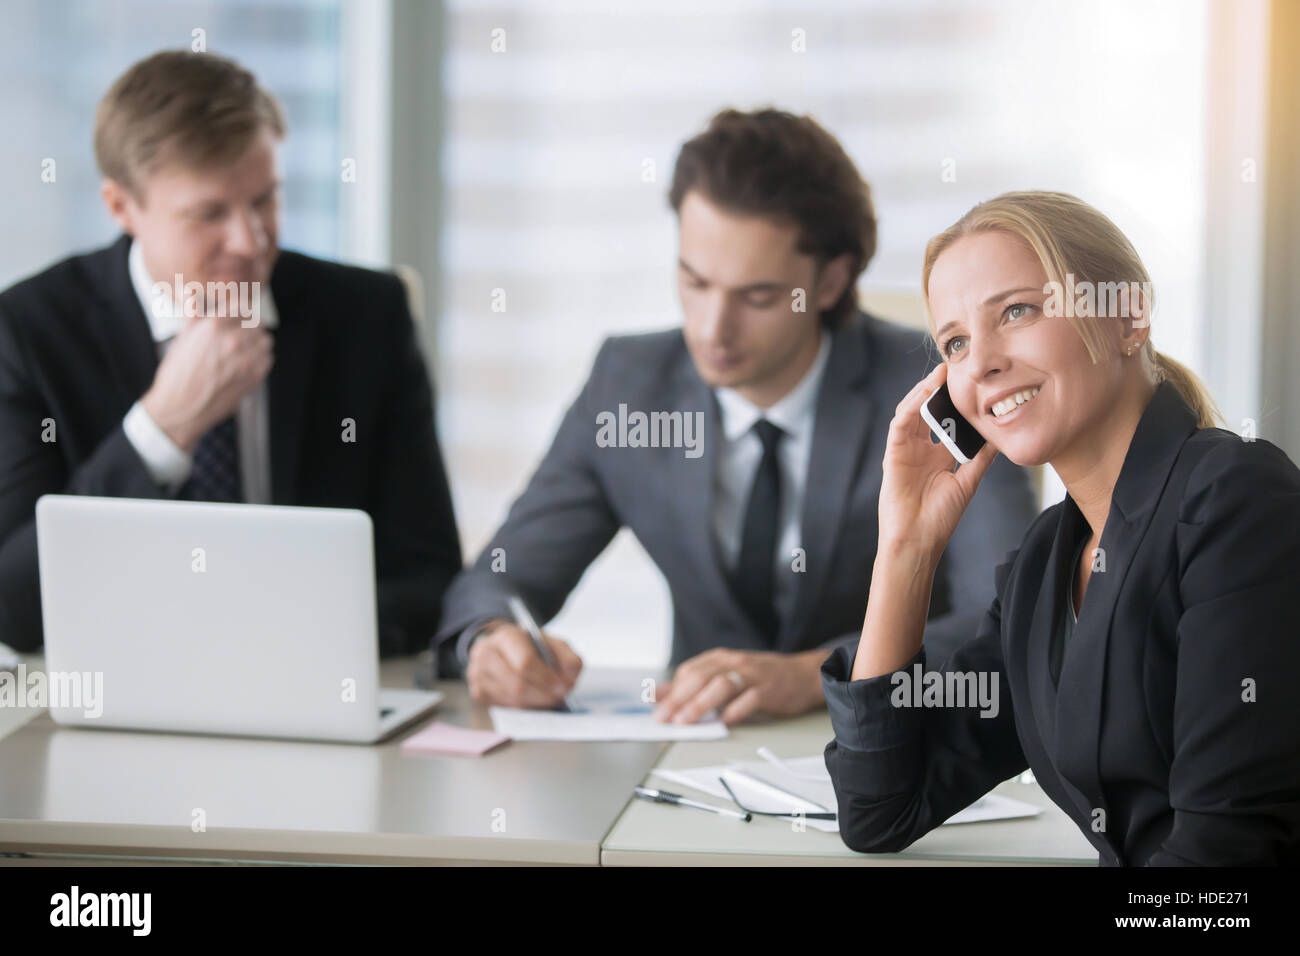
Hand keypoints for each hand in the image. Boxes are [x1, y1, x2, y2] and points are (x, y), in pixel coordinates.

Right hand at [141, 313, 273, 451]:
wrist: (180, 408)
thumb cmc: (178, 373)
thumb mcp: (182, 338)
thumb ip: (193, 313)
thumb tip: (190, 292)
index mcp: (214, 325)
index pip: (243, 306)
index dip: (241, 311)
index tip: (239, 316)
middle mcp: (233, 339)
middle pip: (257, 323)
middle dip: (250, 328)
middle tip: (240, 336)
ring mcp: (246, 359)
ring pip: (266, 341)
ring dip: (257, 343)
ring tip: (243, 351)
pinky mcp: (254, 377)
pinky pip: (267, 360)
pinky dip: (260, 360)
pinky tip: (246, 364)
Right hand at [465, 620, 582, 708]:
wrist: (502, 648)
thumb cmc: (530, 647)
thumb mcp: (552, 643)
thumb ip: (568, 658)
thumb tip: (570, 680)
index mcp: (506, 636)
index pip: (525, 662)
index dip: (546, 678)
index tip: (564, 687)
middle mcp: (486, 653)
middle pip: (517, 684)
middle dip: (543, 695)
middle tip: (559, 698)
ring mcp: (477, 674)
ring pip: (512, 699)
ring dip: (536, 704)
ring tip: (550, 699)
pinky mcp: (477, 692)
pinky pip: (505, 708)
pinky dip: (524, 708)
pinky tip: (533, 701)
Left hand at [651, 648, 824, 725]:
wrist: (802, 675)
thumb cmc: (760, 678)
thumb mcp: (727, 675)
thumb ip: (695, 685)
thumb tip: (660, 696)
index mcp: (721, 659)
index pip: (689, 671)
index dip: (671, 690)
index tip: (655, 708)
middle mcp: (734, 663)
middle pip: (701, 677)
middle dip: (679, 699)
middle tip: (664, 719)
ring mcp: (752, 675)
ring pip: (721, 686)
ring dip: (700, 704)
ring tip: (685, 721)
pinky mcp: (769, 689)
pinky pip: (749, 699)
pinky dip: (735, 711)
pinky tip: (724, 722)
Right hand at [879, 362, 998, 562]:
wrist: (918, 540)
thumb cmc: (940, 517)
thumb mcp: (967, 482)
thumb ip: (980, 458)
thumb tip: (998, 437)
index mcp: (938, 455)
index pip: (947, 421)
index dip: (956, 402)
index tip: (973, 383)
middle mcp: (921, 448)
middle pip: (929, 411)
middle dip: (939, 389)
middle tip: (956, 367)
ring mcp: (905, 449)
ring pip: (912, 411)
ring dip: (924, 391)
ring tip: (941, 373)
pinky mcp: (893, 453)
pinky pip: (900, 424)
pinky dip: (911, 407)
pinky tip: (924, 394)